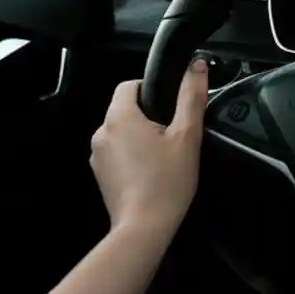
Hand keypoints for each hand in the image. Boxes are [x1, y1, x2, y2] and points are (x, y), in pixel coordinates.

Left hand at [89, 58, 208, 230]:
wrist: (144, 228)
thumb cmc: (167, 181)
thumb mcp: (187, 136)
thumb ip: (191, 97)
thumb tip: (197, 66)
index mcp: (119, 117)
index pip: (129, 85)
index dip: (151, 88)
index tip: (172, 107)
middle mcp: (102, 132)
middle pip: (125, 110)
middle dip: (148, 117)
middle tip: (174, 136)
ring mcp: (97, 155)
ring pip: (121, 133)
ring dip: (139, 138)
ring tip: (164, 158)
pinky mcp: (99, 175)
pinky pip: (117, 154)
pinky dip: (132, 157)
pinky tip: (151, 174)